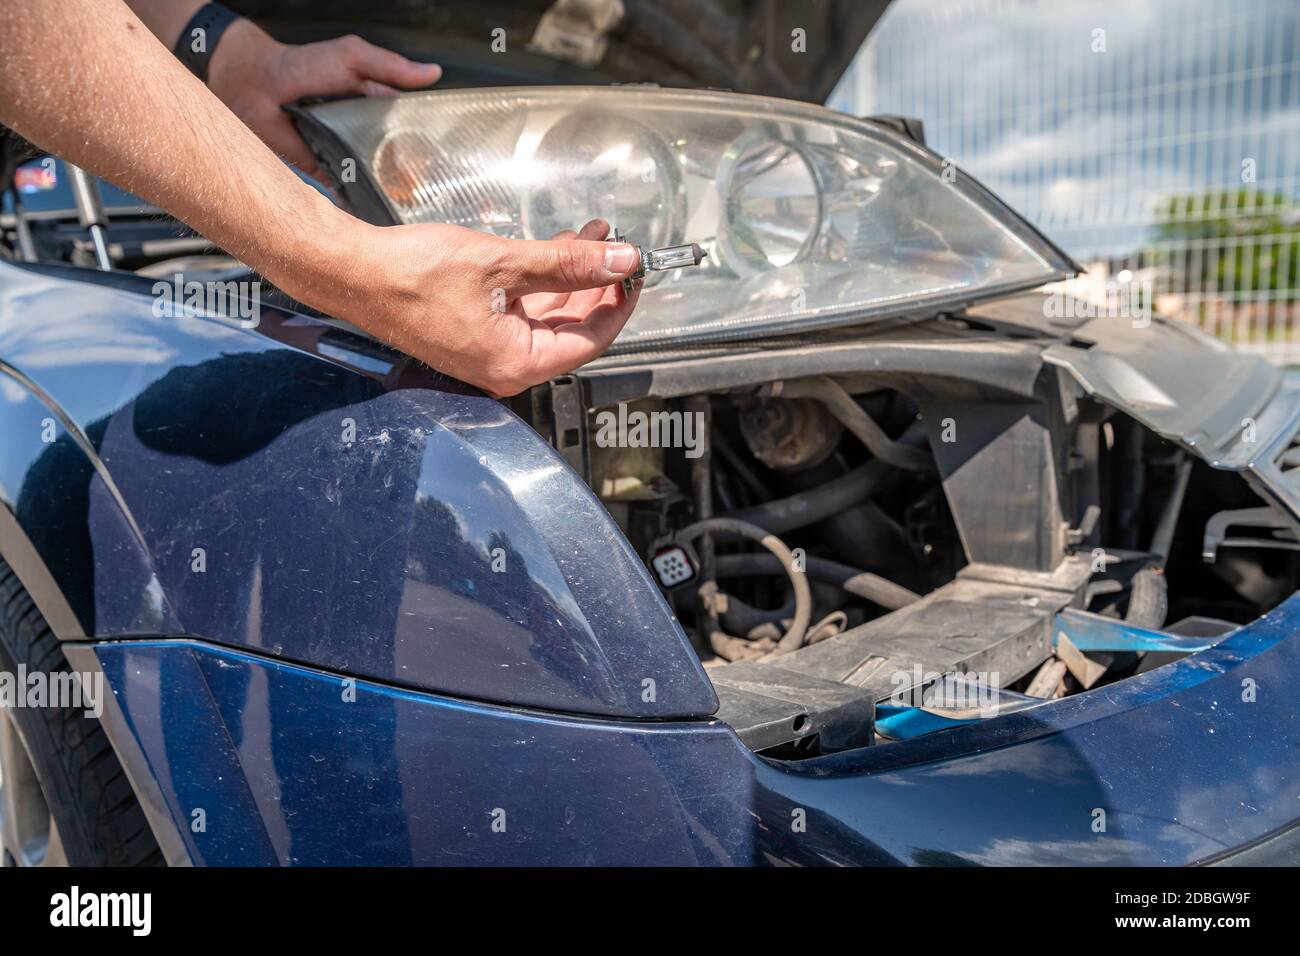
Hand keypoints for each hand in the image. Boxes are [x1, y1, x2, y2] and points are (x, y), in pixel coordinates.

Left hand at [207, 22, 440, 178]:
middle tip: (435, 184)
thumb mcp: (352, 57)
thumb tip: (433, 73)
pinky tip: (379, 210)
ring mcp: (348, 153)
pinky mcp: (327, 171)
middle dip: (415, 169)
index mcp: (375, 104)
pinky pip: (349, 190)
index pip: (410, 123)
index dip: (428, 136)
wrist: (256, 87)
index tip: (449, 152)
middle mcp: (365, 131)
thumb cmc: (303, 66)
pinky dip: (361, 200)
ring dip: (391, 187)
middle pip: (398, 154)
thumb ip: (390, 66)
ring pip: (377, 175)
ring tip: (412, 201)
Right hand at [310, 218, 641, 396]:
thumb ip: (567, 265)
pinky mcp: (474, 334)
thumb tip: (619, 262)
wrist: (352, 271)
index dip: (620, 304)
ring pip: (548, 316)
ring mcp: (488, 353)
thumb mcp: (503, 262)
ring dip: (570, 276)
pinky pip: (522, 311)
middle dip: (596, 284)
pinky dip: (541, 281)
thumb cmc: (411, 275)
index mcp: (515, 364)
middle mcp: (504, 368)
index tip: (635, 272)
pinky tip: (553, 250)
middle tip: (615, 249)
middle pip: (572, 329)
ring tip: (590, 239)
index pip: (591, 340)